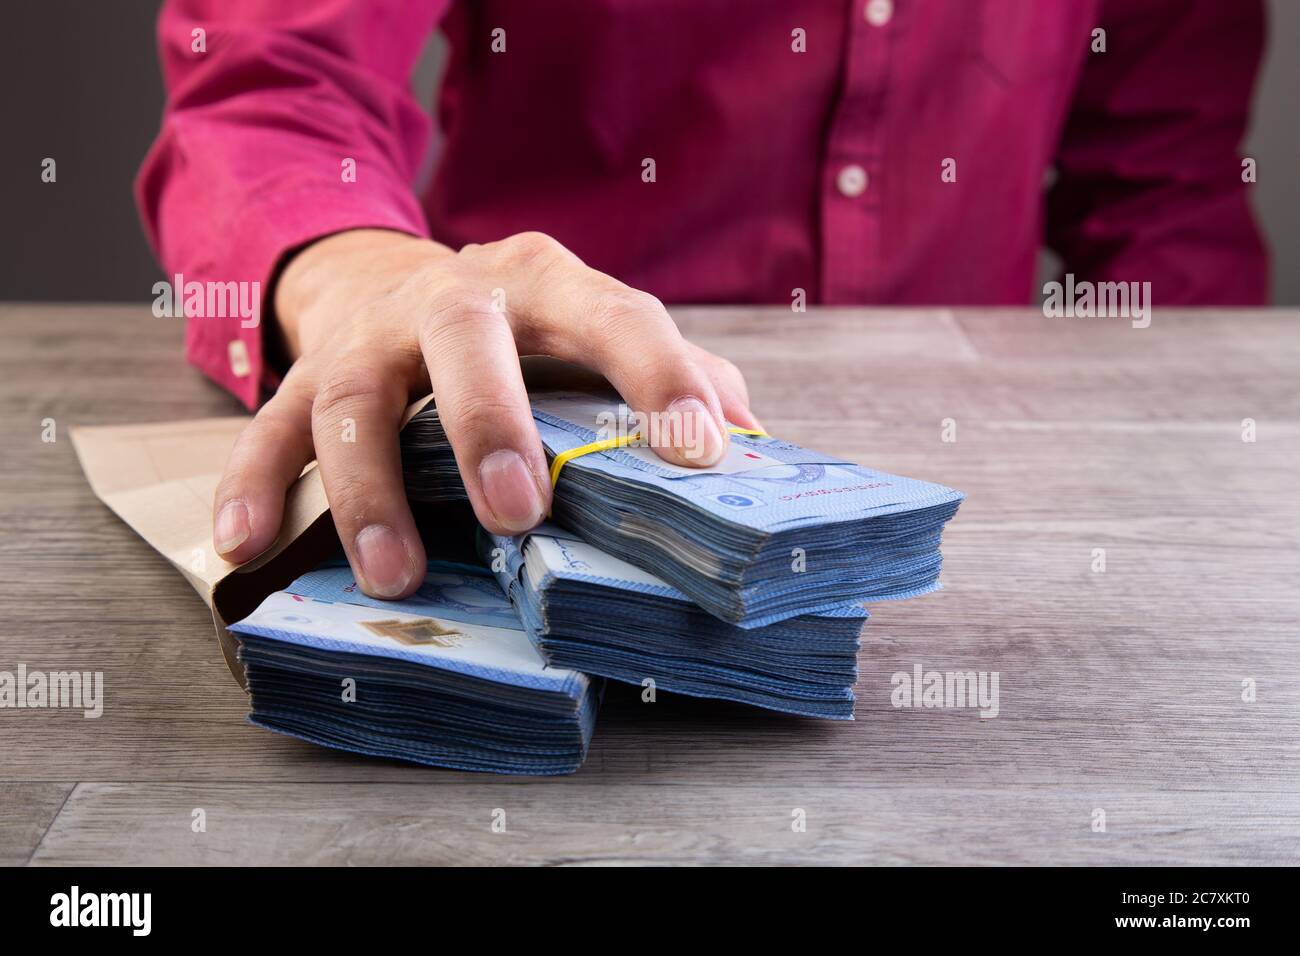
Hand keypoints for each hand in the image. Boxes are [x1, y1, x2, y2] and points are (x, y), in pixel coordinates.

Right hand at [211, 229, 759, 599]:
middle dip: (491, 420)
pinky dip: (254, 482)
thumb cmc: (522, 330)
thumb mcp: (592, 332)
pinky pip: (269, 427)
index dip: (658, 374)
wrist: (389, 278)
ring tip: (395, 575)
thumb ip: (674, 377)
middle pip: (466, 337)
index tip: (696, 448)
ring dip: (372, 486)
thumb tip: (754, 445)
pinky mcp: (304, 375)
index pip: (615, 313)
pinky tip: (245, 541)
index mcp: (548, 285)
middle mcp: (452, 300)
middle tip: (519, 509)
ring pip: (355, 396)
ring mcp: (369, 339)